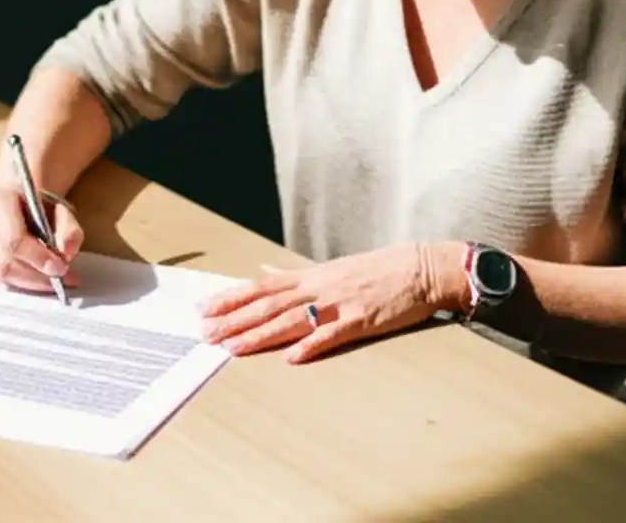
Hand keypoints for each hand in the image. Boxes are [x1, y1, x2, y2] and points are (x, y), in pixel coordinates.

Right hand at [0, 185, 83, 293]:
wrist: (14, 199)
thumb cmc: (37, 204)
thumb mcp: (60, 209)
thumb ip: (68, 229)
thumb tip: (67, 253)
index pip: (13, 239)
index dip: (38, 258)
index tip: (61, 269)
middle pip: (4, 262)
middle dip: (36, 277)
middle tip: (60, 281)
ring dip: (30, 284)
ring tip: (52, 283)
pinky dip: (20, 283)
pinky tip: (36, 281)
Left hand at [198, 242, 465, 363]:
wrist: (421, 268)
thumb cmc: (377, 268)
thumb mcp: (331, 267)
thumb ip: (295, 273)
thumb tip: (266, 268)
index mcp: (310, 276)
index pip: (261, 285)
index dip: (231, 297)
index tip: (204, 307)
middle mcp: (319, 287)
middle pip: (268, 304)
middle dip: (234, 320)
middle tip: (206, 333)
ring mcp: (340, 303)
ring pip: (292, 320)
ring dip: (260, 335)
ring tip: (233, 348)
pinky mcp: (363, 319)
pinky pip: (333, 334)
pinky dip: (312, 345)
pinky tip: (291, 357)